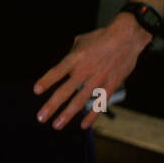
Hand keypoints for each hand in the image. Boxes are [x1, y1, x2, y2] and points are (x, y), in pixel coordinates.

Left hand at [33, 18, 150, 128]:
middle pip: (64, 91)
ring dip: (67, 115)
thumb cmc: (101, 38)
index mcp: (75, 58)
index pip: (57, 71)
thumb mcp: (80, 41)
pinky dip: (92, 115)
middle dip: (51, 106)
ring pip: (80, 101)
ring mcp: (98, 79)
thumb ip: (70, 56)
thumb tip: (62, 68)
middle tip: (41, 118)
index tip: (36, 91)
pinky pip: (100, 104)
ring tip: (56, 125)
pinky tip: (83, 125)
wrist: (127, 37)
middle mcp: (84, 71)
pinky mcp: (111, 85)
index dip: (46, 81)